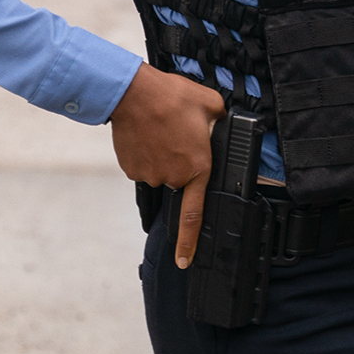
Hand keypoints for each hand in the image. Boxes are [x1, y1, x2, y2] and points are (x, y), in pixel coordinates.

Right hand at [109, 64, 224, 268]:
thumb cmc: (173, 97)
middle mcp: (173, 176)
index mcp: (197, 167)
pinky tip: (148, 134)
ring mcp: (149, 174)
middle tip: (178, 134)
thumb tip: (222, 125)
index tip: (185, 261)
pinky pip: (143, 165)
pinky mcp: (131, 167)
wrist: (133, 93)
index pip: (194, 214)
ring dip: (162, 155)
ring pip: (160, 171)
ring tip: (162, 129)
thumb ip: (221, 122)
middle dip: (180, 161)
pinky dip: (146, 153)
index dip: (189, 242)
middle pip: (179, 178)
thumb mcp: (211, 104)